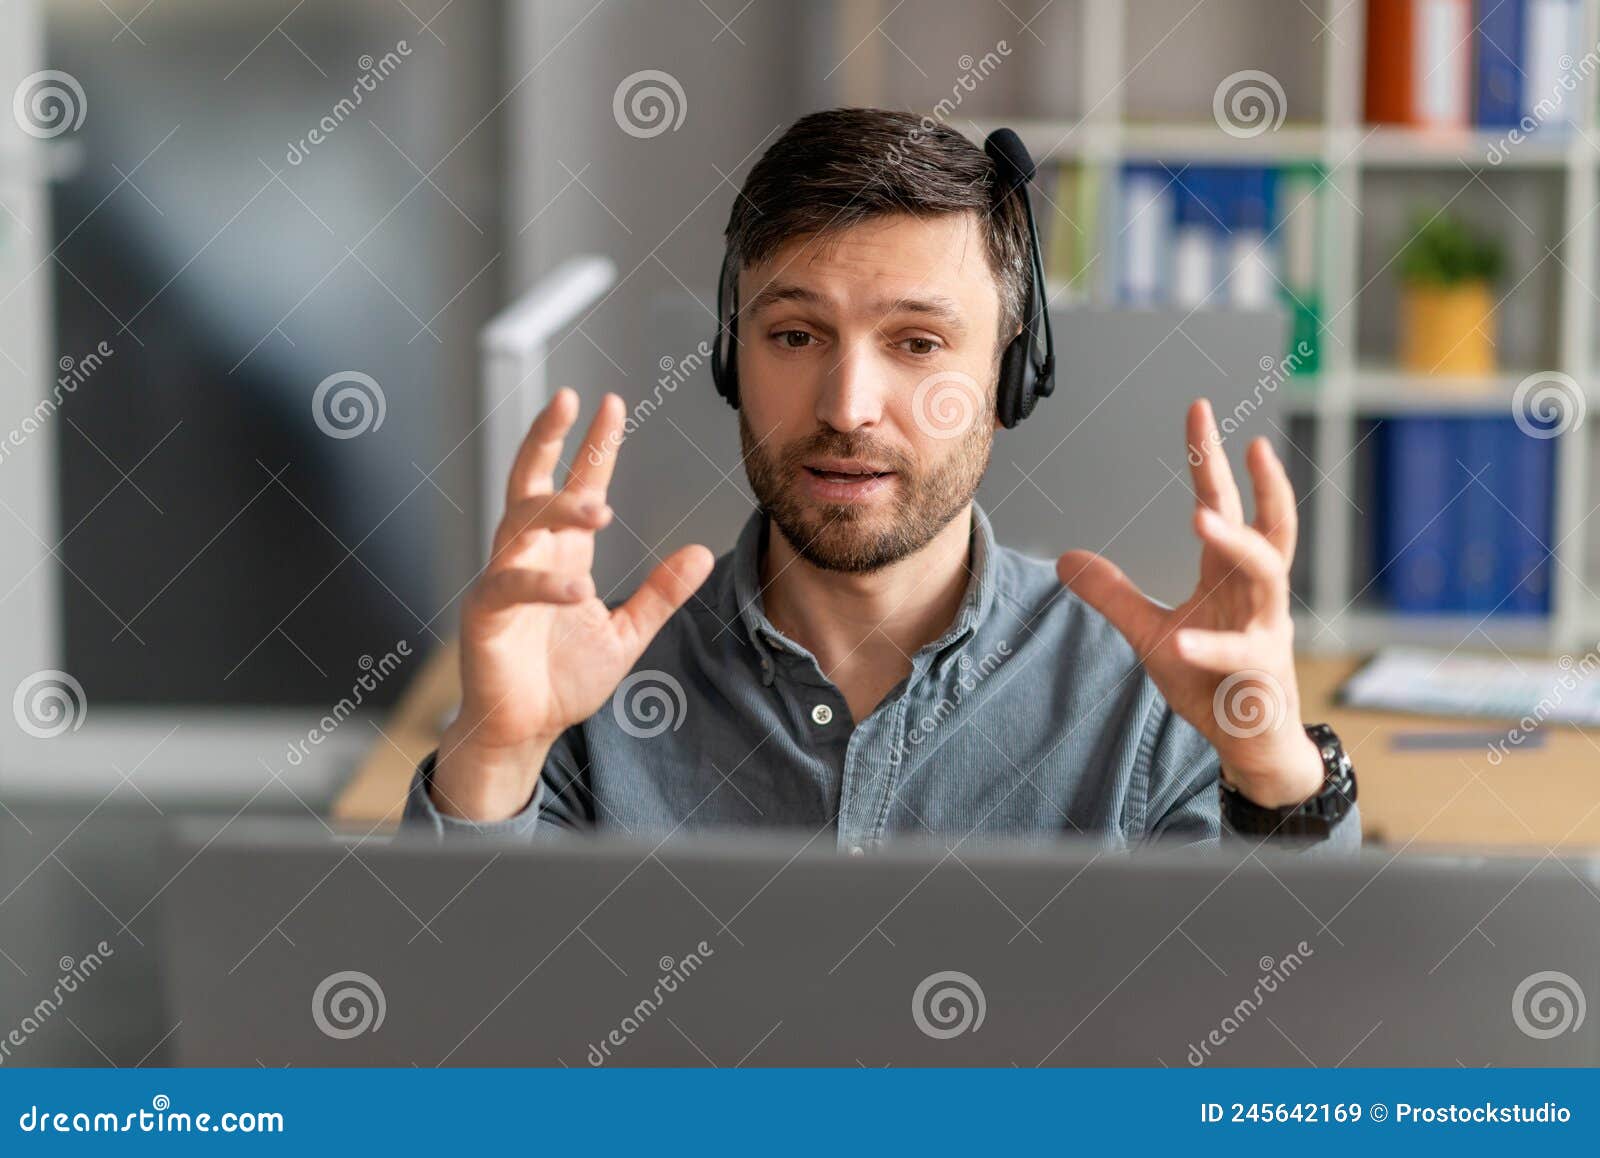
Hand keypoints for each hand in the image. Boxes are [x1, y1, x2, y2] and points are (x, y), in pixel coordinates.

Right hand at [431, 388, 713, 820]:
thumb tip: (703, 551)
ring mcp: (503, 580)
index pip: (579, 485)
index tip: (610, 404)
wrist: (524, 732)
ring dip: (558, 510)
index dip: (594, 446)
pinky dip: (543, 584)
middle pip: (532, 481)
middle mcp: (530, 556)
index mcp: (563, 554)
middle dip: (547, 438)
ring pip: (521, 524)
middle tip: (570, 400)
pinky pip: (510, 585)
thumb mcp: (627, 634)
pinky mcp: (485, 613)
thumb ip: (661, 593)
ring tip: (598, 508)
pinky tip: (577, 589)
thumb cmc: (563, 681)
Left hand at [1056, 399, 1321, 807]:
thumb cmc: (1211, 680)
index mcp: (1229, 574)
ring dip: (1236, 542)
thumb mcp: (1151, 633)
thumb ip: (1113, 595)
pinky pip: (1239, 654)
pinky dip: (1211, 647)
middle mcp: (1256, 592)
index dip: (1211, 458)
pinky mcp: (1261, 672)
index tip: (1199, 409)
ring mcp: (1265, 629)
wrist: (1251, 740)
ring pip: (1266, 573)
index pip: (1223, 502)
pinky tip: (1181, 642)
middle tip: (1237, 439)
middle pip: (1263, 523)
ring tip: (1200, 516)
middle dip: (1253, 481)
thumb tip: (1065, 559)